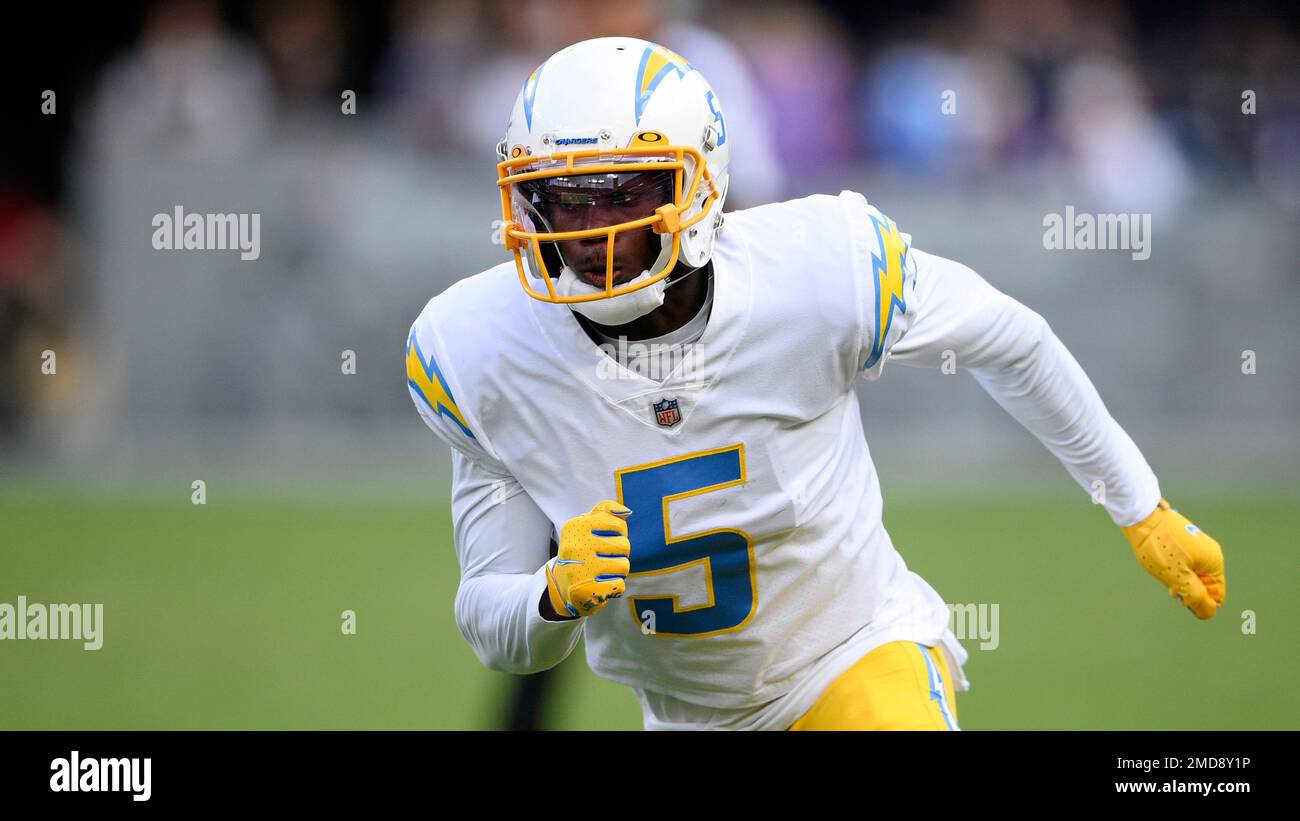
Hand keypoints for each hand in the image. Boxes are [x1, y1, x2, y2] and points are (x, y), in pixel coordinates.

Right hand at [544, 500, 631, 617]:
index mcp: (575, 526)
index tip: (604, 540)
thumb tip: (626, 511)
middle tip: (603, 559)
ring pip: (623, 566)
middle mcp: (575, 546)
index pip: (619, 525)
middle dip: (619, 554)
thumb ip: (605, 512)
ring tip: (602, 572)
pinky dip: (614, 588)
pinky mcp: (586, 591)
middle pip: (624, 545)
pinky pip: (619, 585)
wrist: (563, 586)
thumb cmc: (582, 550)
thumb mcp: (586, 526)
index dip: (618, 535)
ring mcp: (579, 570)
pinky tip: (601, 585)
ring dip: (617, 571)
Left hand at [1121, 498, 1225, 618]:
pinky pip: (1183, 562)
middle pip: (1204, 584)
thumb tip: (1210, 612)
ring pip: (1191, 573)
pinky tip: (1160, 564)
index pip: (1216, 595)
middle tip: (1169, 585)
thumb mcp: (1177, 576)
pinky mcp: (1184, 541)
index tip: (1181, 598)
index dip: (1200, 602)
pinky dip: (1173, 568)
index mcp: (1214, 562)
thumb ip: (1195, 595)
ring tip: (1162, 571)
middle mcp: (1210, 552)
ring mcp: (1197, 545)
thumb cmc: (1159, 546)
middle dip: (1187, 589)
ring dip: (1177, 579)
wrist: (1142, 516)